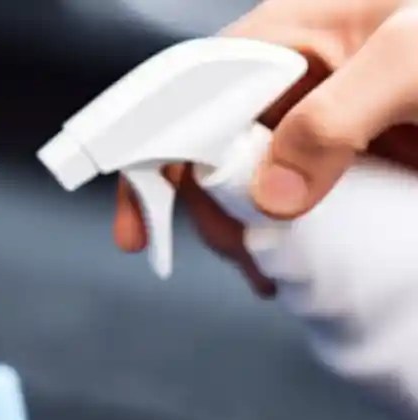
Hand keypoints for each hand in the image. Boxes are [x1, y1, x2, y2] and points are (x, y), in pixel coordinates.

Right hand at [112, 0, 417, 296]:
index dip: (148, 151)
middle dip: (203, 209)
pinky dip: (284, 241)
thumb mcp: (410, 63)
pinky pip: (294, 203)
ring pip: (246, 183)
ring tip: (270, 274)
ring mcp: (323, 124)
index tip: (139, 223)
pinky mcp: (352, 161)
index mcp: (291, 36)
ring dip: (243, 234)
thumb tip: (272, 197)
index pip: (188, 90)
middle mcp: (295, 80)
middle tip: (238, 257)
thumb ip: (333, 119)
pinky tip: (292, 270)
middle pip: (206, 149)